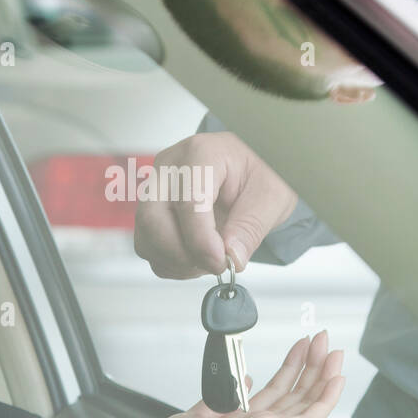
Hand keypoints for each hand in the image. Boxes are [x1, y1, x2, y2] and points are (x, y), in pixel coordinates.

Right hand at [134, 131, 297, 277]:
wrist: (248, 169)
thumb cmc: (257, 172)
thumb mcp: (271, 196)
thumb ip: (250, 227)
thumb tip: (231, 257)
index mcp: (201, 153)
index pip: (187, 203)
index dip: (201, 241)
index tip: (222, 261)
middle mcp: (169, 168)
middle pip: (152, 220)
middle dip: (183, 254)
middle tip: (217, 264)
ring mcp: (155, 190)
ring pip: (146, 239)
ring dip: (178, 262)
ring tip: (211, 258)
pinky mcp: (151, 212)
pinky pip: (149, 248)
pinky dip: (172, 264)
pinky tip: (198, 256)